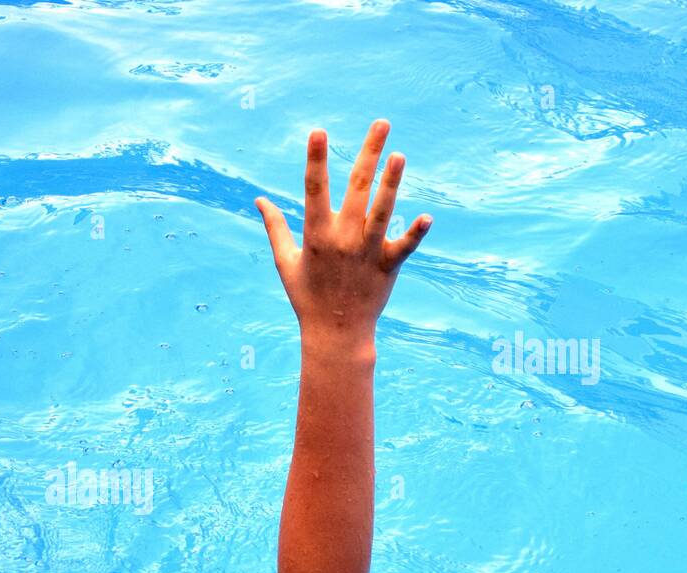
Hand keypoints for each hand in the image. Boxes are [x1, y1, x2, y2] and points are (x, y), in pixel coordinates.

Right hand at [256, 120, 429, 340]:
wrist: (334, 334)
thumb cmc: (307, 296)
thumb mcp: (285, 262)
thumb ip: (275, 227)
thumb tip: (259, 199)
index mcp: (316, 236)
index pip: (314, 190)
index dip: (316, 159)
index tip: (318, 131)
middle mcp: (342, 240)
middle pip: (357, 189)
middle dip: (369, 154)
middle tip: (382, 123)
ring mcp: (367, 253)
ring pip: (382, 212)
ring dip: (391, 183)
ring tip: (399, 156)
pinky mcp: (388, 266)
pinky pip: (404, 247)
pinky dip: (415, 233)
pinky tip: (427, 217)